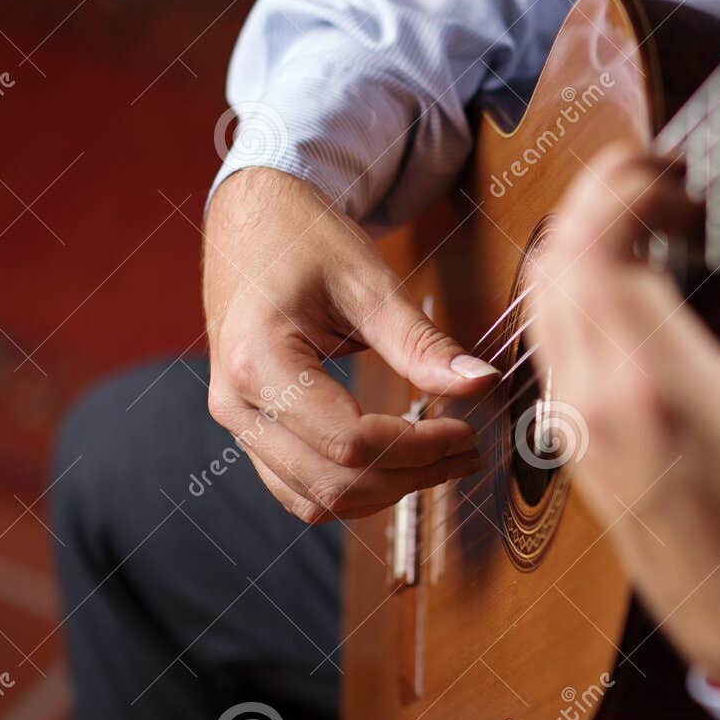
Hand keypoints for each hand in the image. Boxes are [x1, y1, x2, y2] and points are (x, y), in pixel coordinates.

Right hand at [202, 167, 497, 522]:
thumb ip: (422, 342)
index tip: (466, 432)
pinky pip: (300, 487)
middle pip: (333, 481)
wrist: (252, 220)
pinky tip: (400, 462)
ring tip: (442, 460)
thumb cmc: (304, 239)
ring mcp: (238, 422)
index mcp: (259, 363)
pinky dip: (354, 487)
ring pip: (315, 499)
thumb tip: (482, 383)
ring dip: (385, 492)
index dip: (418, 448)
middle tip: (467, 451)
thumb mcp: (368, 281)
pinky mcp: (251, 429)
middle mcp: (237, 405)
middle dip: (410, 476)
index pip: (349, 441)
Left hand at [528, 153, 719, 683]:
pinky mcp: (570, 440)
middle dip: (597, 195)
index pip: (602, 249)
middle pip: (556, 258)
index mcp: (661, 386)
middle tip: (660, 175)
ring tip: (643, 213)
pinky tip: (625, 275)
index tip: (680, 175)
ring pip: (538, 295)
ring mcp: (574, 423)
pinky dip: (571, 284)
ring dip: (577, 235)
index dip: (629, 189)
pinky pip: (548, 337)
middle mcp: (599, 400)